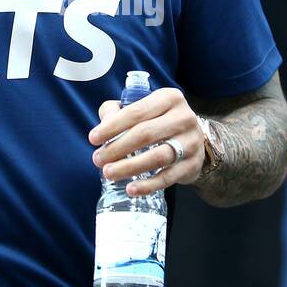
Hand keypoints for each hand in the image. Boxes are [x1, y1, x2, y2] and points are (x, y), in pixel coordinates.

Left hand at [88, 87, 206, 195]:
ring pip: (158, 157)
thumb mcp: (142, 109)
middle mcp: (184, 117)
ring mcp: (192, 142)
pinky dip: (148, 185)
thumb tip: (103, 125)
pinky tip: (131, 188)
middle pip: (145, 134)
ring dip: (130, 167)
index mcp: (169, 98)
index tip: (93, 139)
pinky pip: (168, 177)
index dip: (112, 126)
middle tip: (98, 159)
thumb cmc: (158, 122)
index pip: (136, 112)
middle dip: (117, 148)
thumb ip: (117, 111)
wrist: (193, 140)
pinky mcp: (193, 164)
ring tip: (109, 173)